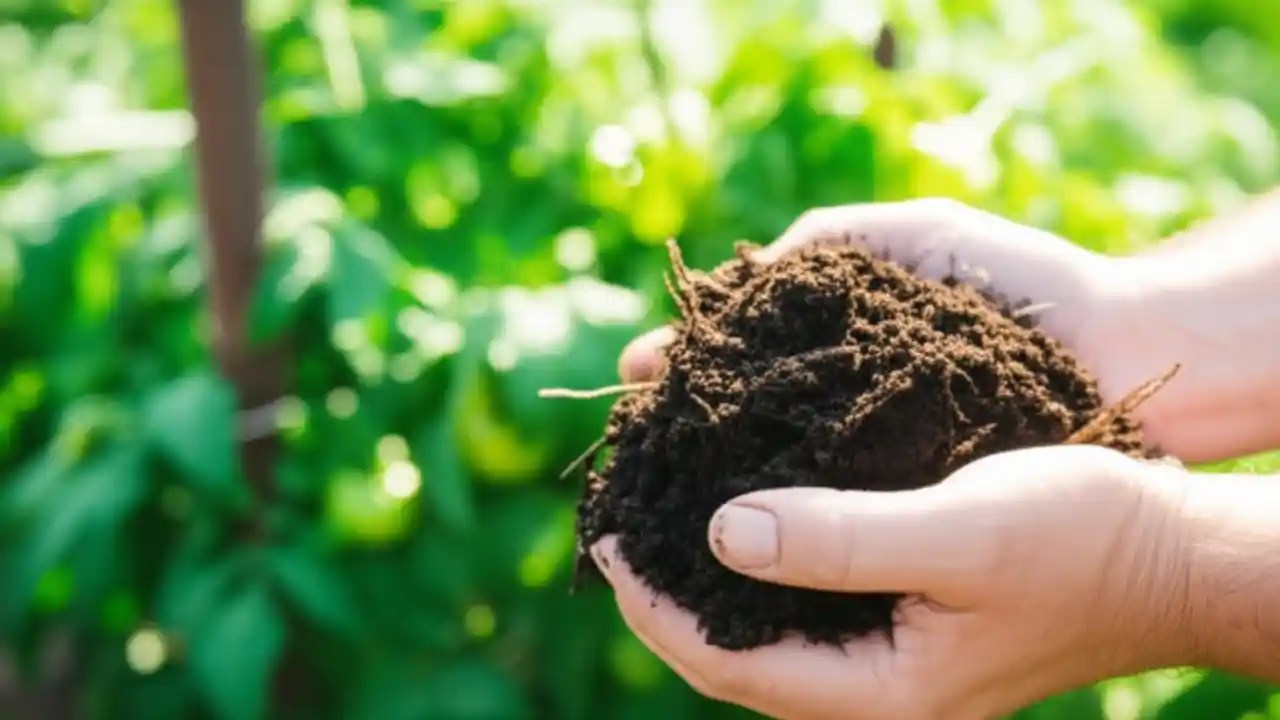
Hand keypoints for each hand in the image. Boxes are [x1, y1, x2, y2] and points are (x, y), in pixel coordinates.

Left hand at [592, 446, 1193, 718]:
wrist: (1169, 558)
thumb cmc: (1080, 537)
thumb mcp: (959, 529)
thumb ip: (842, 538)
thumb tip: (723, 533)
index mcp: (880, 693)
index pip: (725, 666)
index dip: (652, 605)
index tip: (607, 538)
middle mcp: (875, 697)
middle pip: (732, 663)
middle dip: (663, 599)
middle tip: (616, 528)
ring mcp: (889, 671)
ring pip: (763, 638)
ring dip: (704, 584)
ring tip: (657, 520)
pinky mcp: (904, 635)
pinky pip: (802, 615)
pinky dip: (758, 573)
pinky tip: (739, 523)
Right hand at [620, 198, 1233, 460]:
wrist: (1128, 344)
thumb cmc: (1023, 280)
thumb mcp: (914, 235)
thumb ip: (827, 243)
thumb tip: (735, 285)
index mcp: (838, 336)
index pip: (737, 351)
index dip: (683, 362)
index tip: (634, 372)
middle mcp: (848, 398)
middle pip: (744, 414)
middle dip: (686, 429)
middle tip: (634, 445)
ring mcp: (878, 452)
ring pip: (780, 470)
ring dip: (722, 483)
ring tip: (667, 495)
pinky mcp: (915, 498)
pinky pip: (838, 507)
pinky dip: (790, 515)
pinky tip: (745, 530)